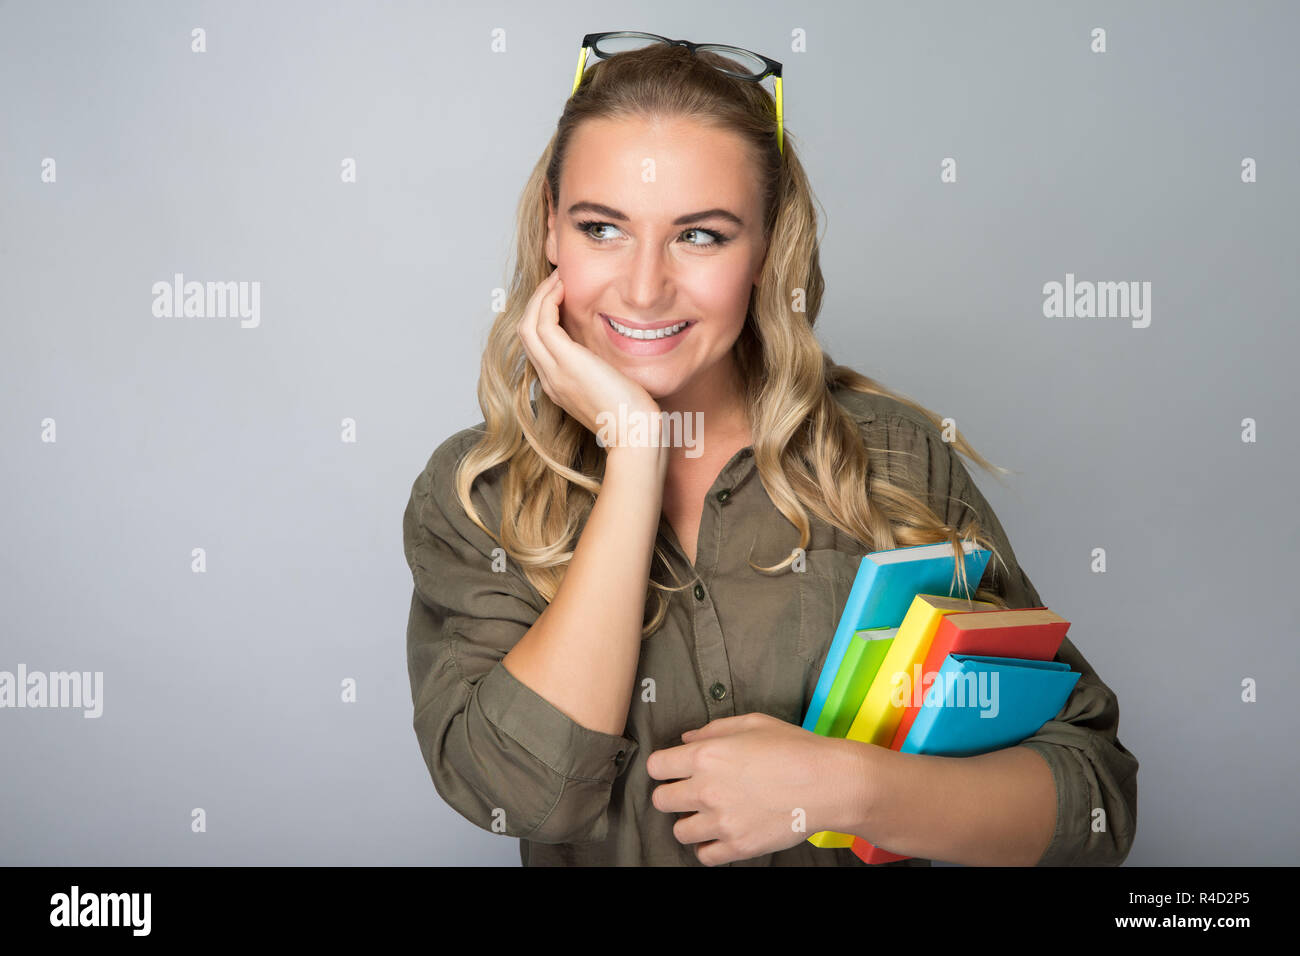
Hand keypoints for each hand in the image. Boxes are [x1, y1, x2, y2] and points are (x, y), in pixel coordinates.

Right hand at [516, 269, 662, 444]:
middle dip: (536, 303)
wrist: (635, 434)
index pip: (538, 346)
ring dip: (539, 297)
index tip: (560, 298)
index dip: (543, 318)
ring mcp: (554, 371)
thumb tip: (611, 355)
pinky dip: (548, 301)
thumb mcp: (611, 389)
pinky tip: (564, 288)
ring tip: (558, 279)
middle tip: (556, 281)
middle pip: (525, 333)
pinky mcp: (566, 362)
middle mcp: (549, 379)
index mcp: (558, 386)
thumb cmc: (633, 416)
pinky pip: (543, 322)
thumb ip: (602, 371)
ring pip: (527, 325)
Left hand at [646, 712, 853, 865]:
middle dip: (672, 795)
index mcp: (705, 756)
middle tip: (690, 793)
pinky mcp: (739, 846)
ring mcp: (721, 822)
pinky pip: (704, 856)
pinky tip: (719, 835)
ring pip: (679, 832)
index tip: (674, 769)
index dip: (664, 767)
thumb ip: (713, 730)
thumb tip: (686, 739)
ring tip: (708, 815)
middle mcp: (706, 790)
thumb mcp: (752, 723)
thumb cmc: (794, 748)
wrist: (828, 783)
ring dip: (689, 823)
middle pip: (661, 801)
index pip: (656, 767)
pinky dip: (708, 848)